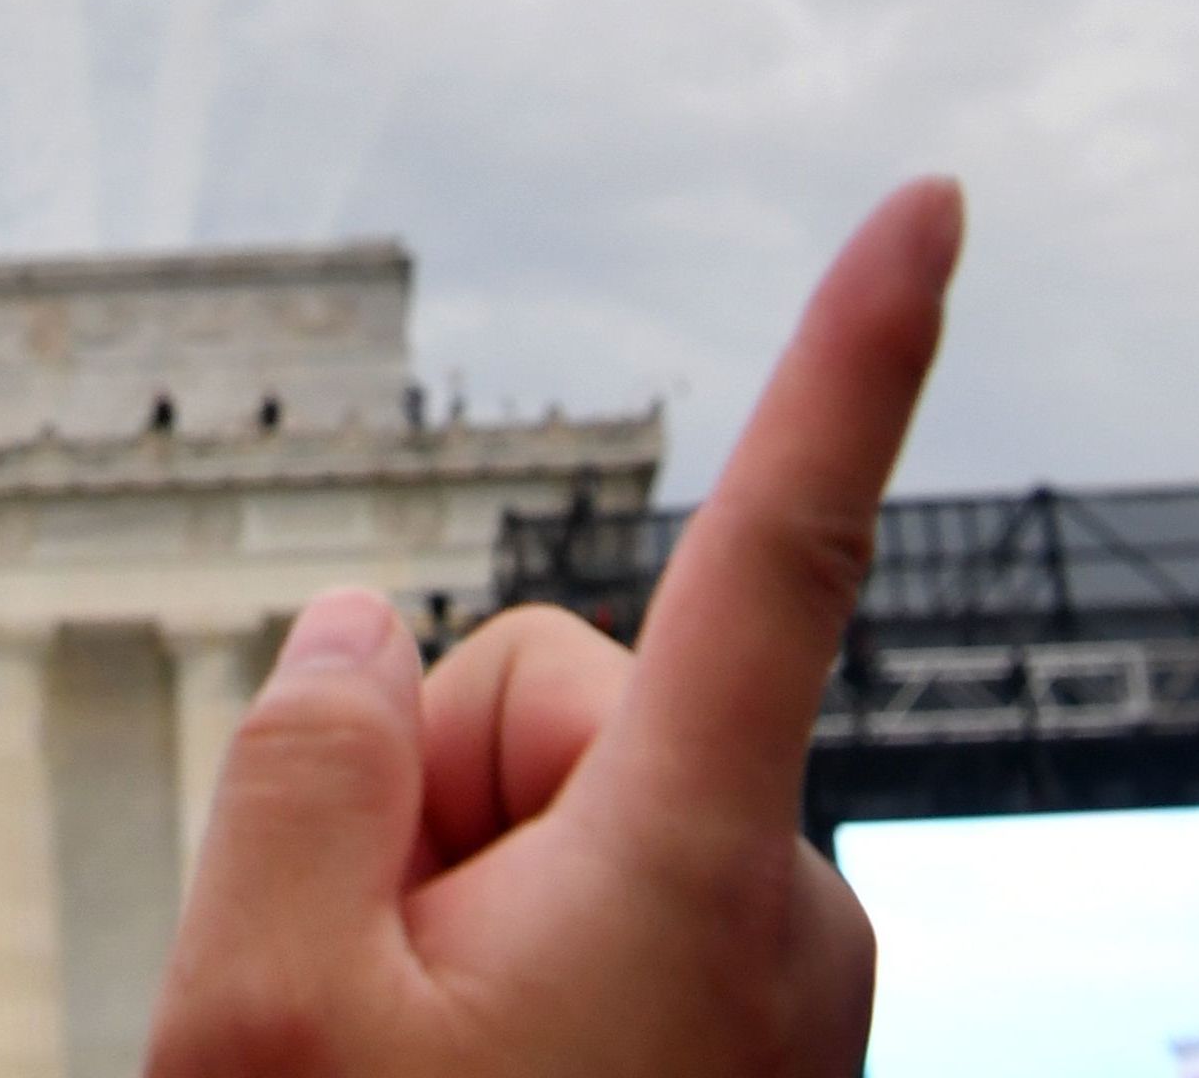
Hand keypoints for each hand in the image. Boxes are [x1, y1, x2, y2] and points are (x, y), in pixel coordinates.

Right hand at [149, 180, 962, 1077]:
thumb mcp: (264, 1019)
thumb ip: (298, 780)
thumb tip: (361, 630)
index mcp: (693, 871)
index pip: (780, 551)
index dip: (854, 362)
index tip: (933, 208)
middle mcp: (783, 904)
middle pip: (547, 703)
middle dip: (435, 807)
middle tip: (378, 1006)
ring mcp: (782, 971)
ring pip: (560, 811)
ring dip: (465, 901)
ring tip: (423, 1064)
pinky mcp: (760, 1020)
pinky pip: (598, 900)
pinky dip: (518, 962)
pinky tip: (476, 1075)